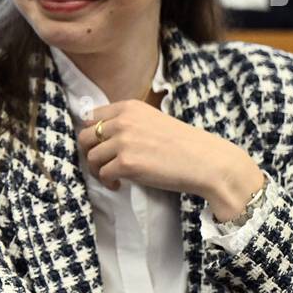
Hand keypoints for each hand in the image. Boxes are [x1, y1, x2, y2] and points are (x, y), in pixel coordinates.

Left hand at [77, 99, 246, 199]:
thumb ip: (129, 123)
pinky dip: (107, 182)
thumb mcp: (153, 121)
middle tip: (102, 164)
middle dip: (90, 153)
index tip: (98, 146)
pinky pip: (102, 174)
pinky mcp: (126, 164)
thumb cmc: (185, 144)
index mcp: (130, 107)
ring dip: (97, 170)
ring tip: (112, 177)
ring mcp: (123, 142)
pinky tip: (118, 185)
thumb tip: (101, 135)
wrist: (207, 161)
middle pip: (85, 137)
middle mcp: (123, 121)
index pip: (92, 116)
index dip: (92, 134)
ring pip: (91, 157)